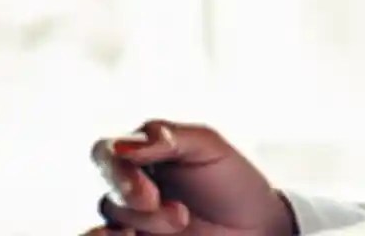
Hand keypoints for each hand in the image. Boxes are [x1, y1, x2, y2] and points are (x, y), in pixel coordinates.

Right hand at [82, 119, 296, 235]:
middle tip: (173, 212)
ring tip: (180, 224)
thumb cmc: (232, 182)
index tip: (148, 194)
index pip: (108, 152)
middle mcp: (132, 184)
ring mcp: (132, 217)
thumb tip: (124, 144)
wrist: (256, 227)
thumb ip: (168, 138)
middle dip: (135, 199)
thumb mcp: (208, 148)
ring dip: (144, 222)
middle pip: (109, 188)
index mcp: (145, 152)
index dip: (119, 171)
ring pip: (109, 217)